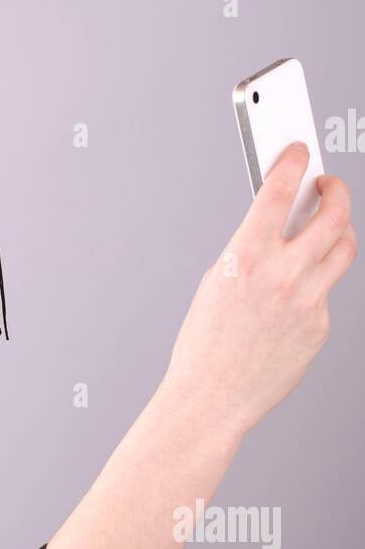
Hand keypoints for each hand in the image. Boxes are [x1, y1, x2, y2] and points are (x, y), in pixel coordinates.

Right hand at [164, 141, 355, 439]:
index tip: (300, 150)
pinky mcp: (320, 327)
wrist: (211, 397)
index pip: (279, 189)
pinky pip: (326, 291)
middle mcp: (283, 275)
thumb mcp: (218, 279)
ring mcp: (308, 302)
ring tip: (330, 223)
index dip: (293, 161)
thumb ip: (252, 246)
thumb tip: (281, 220)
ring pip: (343, 248)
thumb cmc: (204, 342)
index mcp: (245, 257)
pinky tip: (296, 289)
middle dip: (335, 191)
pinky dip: (315, 282)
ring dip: (340, 228)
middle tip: (327, 184)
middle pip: (331, 215)